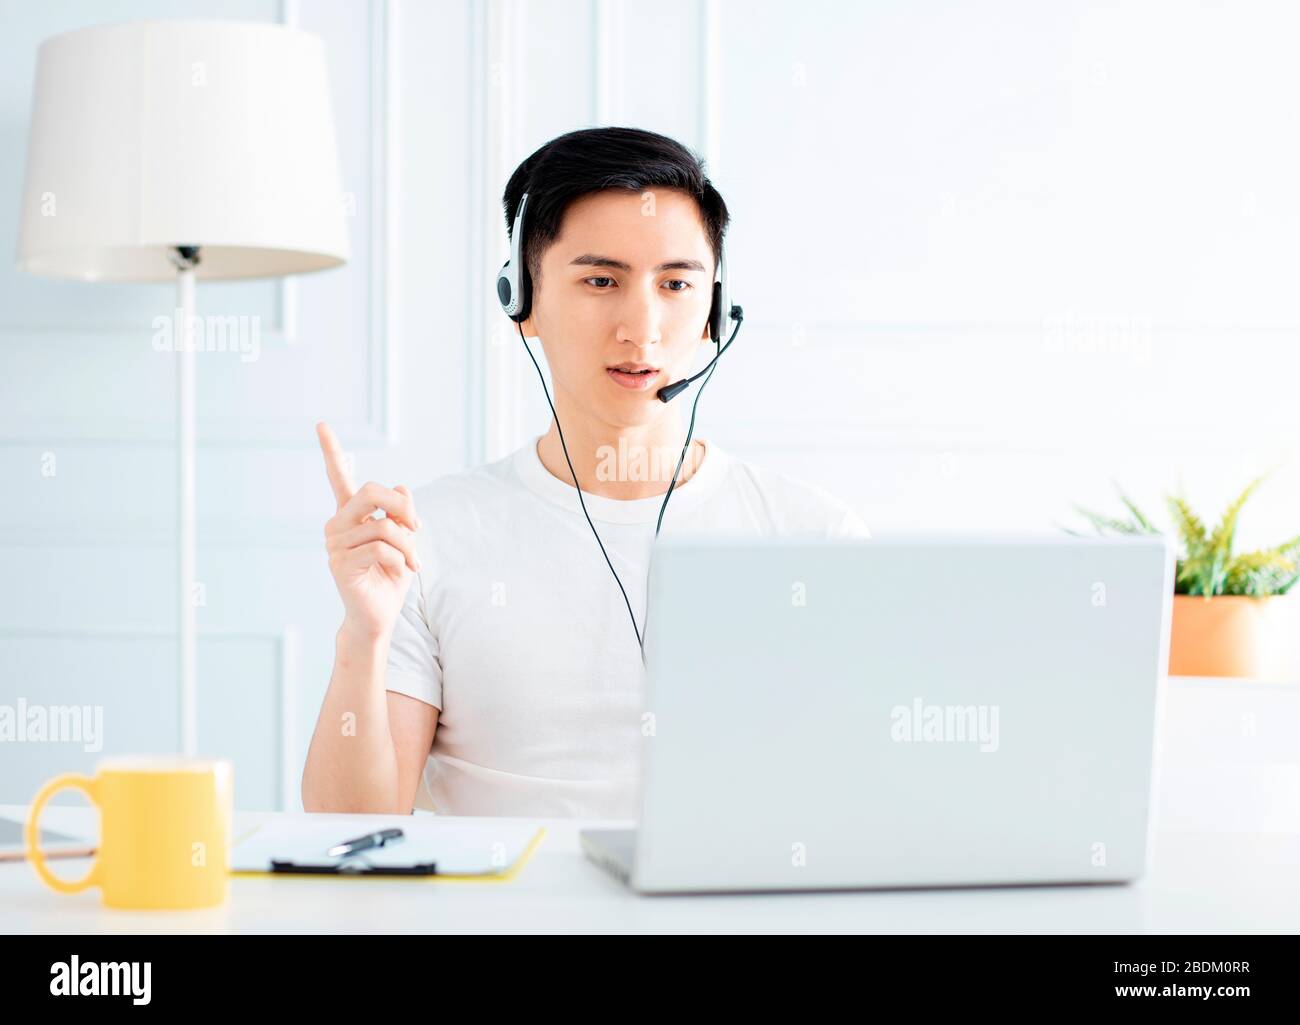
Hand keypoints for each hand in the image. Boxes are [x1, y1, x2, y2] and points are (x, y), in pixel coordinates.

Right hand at [317, 421, 421, 642]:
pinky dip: (401, 560)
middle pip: (371, 492)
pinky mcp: (341, 564)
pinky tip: (400, 572)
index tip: (321, 425)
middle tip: (417, 527)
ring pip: (385, 527)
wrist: (378, 616)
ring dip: (409, 546)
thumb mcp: (404, 541)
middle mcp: (337, 525)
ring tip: (413, 563)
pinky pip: (382, 549)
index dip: (330, 451)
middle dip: (402, 507)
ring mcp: (335, 544)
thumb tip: (402, 487)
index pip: (338, 477)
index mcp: (350, 515)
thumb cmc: (390, 576)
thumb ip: (401, 514)